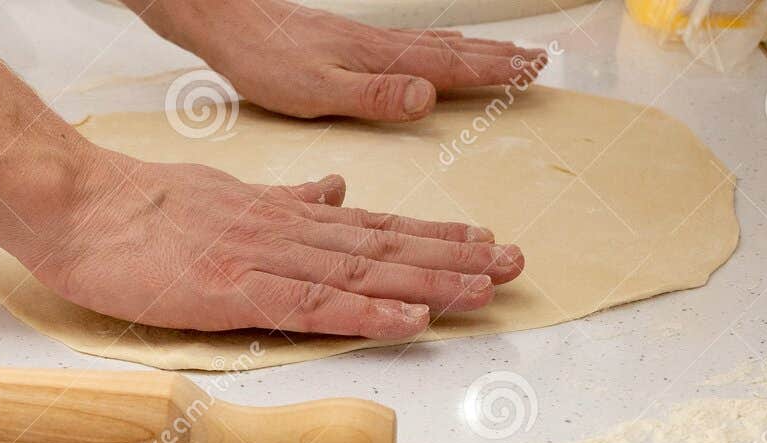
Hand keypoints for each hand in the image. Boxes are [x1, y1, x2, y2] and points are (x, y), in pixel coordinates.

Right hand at [25, 152, 523, 336]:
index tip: (482, 244)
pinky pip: (314, 307)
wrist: (78, 206)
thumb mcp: (228, 197)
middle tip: (514, 266)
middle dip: (453, 258)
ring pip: (362, 274)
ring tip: (486, 289)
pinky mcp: (236, 292)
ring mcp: (265, 261)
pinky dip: (368, 314)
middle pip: (383, 247)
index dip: (431, 237)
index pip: (371, 228)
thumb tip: (337, 191)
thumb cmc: (141, 208)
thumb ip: (287, 201)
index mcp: (283, 217)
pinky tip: (412, 321)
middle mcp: (287, 234)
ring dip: (428, 283)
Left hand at [136, 0, 547, 120]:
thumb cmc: (265, 61)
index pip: (450, 67)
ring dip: (476, 52)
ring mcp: (368, 44)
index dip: (493, 72)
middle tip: (537, 63)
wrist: (229, 23)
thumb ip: (374, 96)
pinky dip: (441, 49)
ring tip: (507, 55)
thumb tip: (426, 96)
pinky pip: (413, 47)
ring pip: (435, 46)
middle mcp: (380, 47)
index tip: (530, 71)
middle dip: (497, 59)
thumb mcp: (316, 90)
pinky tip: (441, 55)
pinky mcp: (352, 45)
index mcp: (379, 62)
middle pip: (453, 52)